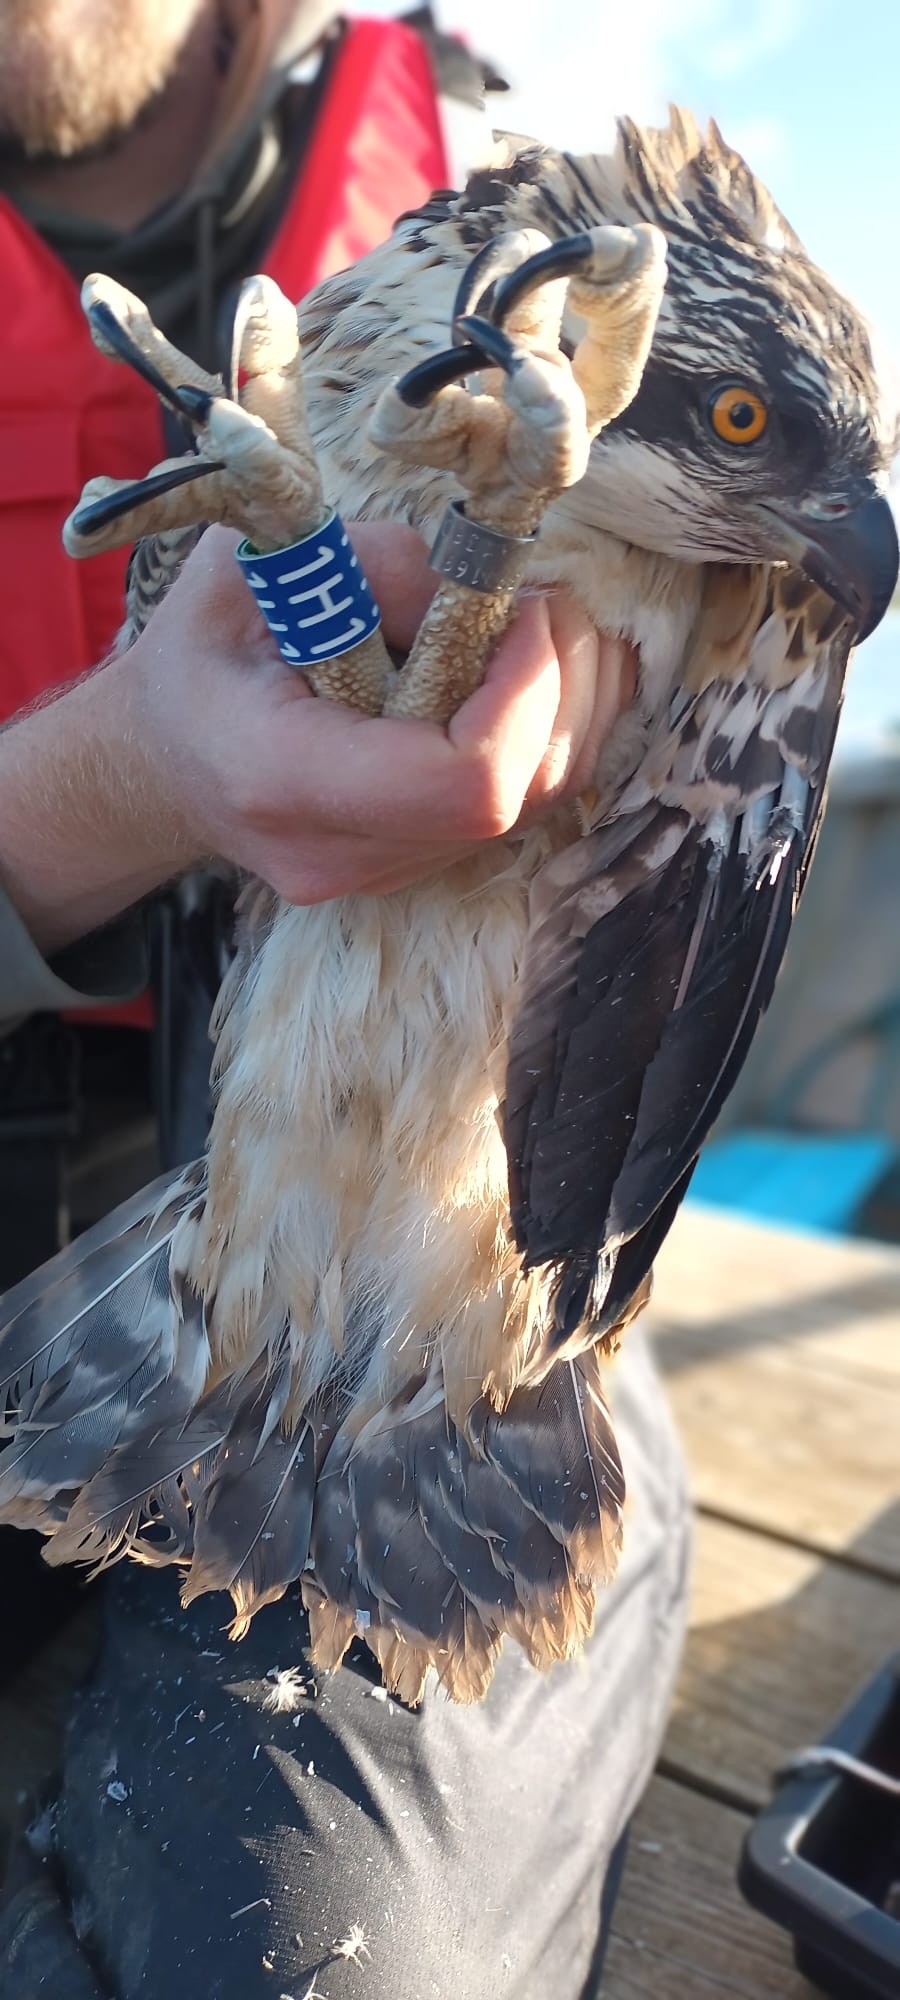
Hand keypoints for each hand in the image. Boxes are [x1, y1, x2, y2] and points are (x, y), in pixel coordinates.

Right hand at [0, 522, 634, 951]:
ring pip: (538, 804)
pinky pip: (524, 808)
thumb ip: (370, 565)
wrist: (162, 758)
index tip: (521, 607)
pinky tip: (530, 667)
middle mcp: (340, 853)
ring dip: (567, 704)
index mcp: (284, 781)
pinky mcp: (415, 867)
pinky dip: (550, 731)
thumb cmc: (201, 652)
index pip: (468, 782)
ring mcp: (382, 875)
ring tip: (535, 623)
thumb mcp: (249, 567)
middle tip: (541, 598)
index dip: (526, 691)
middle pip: (519, 793)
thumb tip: (483, 590)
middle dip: (558, 683)